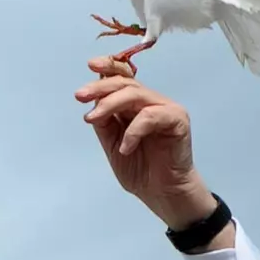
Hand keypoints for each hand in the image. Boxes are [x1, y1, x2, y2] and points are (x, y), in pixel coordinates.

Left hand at [76, 65, 218, 231]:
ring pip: (136, 95)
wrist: (163, 194)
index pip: (123, 78)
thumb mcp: (113, 144)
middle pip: (126, 83)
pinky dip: (134, 130)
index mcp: (136, 105)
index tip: (90, 65)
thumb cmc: (142, 170)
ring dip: (110, 104)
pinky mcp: (178, 121)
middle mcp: (151, 102)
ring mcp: (166, 110)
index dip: (108, 67)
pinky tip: (126, 148)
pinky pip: (151, 116)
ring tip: (93, 119)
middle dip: (100, 87)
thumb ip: (105, 122)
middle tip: (80, 95)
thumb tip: (91, 102)